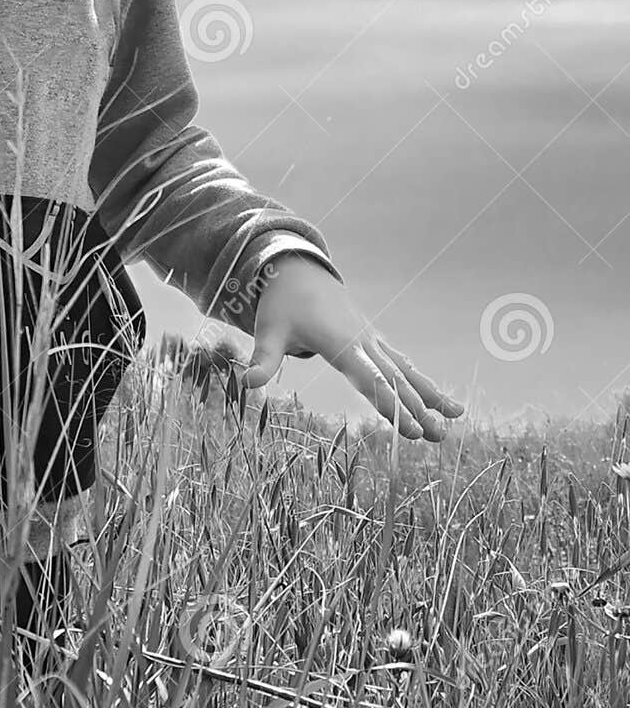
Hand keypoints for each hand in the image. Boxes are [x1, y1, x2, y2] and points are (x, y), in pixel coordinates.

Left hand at [239, 254, 463, 441]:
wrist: (298, 271)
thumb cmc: (281, 304)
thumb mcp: (268, 330)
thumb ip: (263, 359)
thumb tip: (247, 383)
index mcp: (340, 343)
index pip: (370, 380)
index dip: (391, 406)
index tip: (411, 429)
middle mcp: (363, 342)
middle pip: (395, 379)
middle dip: (419, 408)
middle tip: (439, 436)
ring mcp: (371, 339)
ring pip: (406, 369)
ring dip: (430, 394)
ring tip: (458, 416)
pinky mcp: (372, 339)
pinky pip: (401, 362)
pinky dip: (421, 380)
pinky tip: (441, 397)